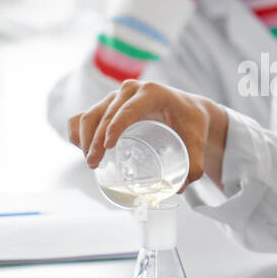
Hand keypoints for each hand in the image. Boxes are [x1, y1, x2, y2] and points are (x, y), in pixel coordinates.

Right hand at [69, 80, 228, 188]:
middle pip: (105, 113)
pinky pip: (86, 115)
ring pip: (91, 114)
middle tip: (94, 164)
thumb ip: (194, 165)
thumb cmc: (192, 122)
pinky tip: (80, 148)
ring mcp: (117, 96)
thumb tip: (179, 187)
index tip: (107, 148)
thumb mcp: (198, 140)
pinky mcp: (108, 105)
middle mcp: (131, 90)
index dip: (115, 126)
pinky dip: (78, 131)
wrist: (188, 109)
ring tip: (91, 162)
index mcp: (152, 93)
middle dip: (95, 139)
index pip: (128, 109)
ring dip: (84, 138)